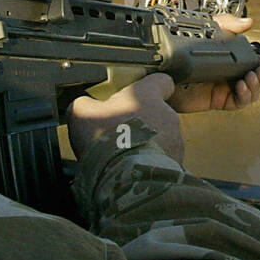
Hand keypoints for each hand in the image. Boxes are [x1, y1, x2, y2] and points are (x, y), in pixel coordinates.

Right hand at [69, 73, 183, 162]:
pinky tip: (133, 172)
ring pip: (163, 140)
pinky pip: (165, 163)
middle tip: (119, 136)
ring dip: (148, 146)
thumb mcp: (82, 113)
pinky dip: (151, 166)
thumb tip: (84, 106)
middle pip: (158, 114)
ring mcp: (176, 141)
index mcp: (146, 95)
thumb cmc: (106, 140)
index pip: (161, 81)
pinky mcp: (178, 165)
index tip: (144, 95)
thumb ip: (86, 104)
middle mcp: (167, 115)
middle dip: (142, 124)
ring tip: (125, 159)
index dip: (153, 87)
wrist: (125, 178)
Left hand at [166, 13, 259, 113]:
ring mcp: (224, 87)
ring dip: (256, 86)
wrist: (161, 68)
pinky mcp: (216, 100)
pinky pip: (237, 102)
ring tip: (251, 77)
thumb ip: (228, 24)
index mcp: (230, 58)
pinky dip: (244, 96)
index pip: (254, 62)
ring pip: (251, 92)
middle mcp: (229, 73)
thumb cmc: (181, 49)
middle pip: (257, 79)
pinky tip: (241, 87)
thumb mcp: (207, 29)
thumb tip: (248, 22)